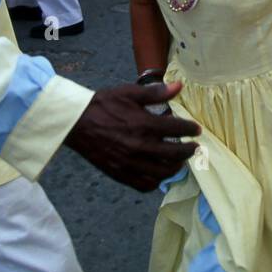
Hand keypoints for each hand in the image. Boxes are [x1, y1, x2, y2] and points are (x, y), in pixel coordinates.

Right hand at [66, 81, 199, 190]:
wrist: (76, 122)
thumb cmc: (103, 105)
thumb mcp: (129, 93)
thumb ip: (156, 92)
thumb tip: (179, 86)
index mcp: (144, 124)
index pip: (177, 130)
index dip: (190, 129)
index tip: (196, 130)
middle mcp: (140, 146)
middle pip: (175, 154)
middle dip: (189, 151)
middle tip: (193, 147)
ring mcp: (130, 163)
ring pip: (163, 172)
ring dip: (176, 167)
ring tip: (179, 161)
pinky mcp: (120, 174)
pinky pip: (144, 184)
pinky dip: (156, 181)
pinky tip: (158, 173)